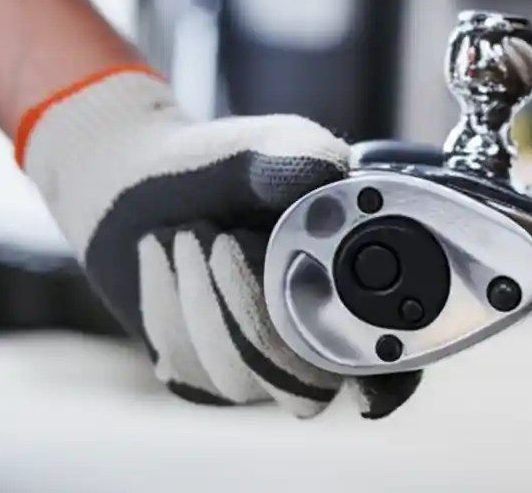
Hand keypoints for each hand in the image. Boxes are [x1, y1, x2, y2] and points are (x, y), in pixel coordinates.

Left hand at [19, 67, 418, 417]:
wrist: (139, 185)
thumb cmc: (227, 166)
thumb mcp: (268, 147)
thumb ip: (299, 159)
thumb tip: (324, 173)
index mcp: (360, 293)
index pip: (392, 365)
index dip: (386, 380)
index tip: (365, 382)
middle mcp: (317, 347)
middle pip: (304, 385)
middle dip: (254, 306)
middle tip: (222, 238)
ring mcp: (258, 373)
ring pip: (239, 376)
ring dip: (203, 295)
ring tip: (191, 234)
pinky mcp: (199, 378)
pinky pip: (188, 365)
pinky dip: (170, 304)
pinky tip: (168, 263)